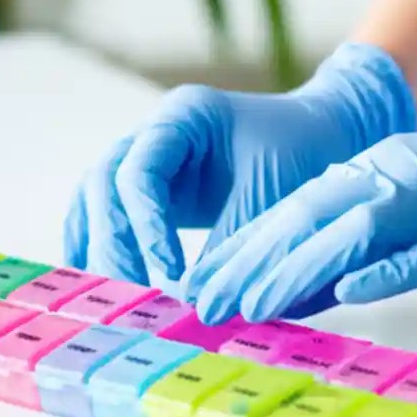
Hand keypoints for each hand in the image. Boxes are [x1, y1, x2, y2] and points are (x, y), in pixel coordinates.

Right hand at [63, 42, 416, 307]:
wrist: (322, 136)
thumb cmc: (302, 153)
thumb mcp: (269, 195)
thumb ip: (227, 242)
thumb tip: (188, 300)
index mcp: (183, 115)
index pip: (138, 171)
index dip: (145, 225)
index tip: (167, 272)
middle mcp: (152, 133)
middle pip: (102, 185)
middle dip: (112, 243)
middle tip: (132, 296)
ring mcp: (145, 158)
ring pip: (94, 200)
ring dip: (97, 248)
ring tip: (110, 301)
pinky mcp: (150, 189)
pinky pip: (106, 216)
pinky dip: (98, 248)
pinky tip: (98, 287)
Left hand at [183, 53, 416, 323]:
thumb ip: (364, 243)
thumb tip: (311, 284)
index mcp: (374, 171)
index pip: (295, 211)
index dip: (244, 247)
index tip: (203, 281)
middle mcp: (390, 178)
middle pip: (305, 218)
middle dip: (248, 261)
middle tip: (204, 299)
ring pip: (349, 231)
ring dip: (295, 267)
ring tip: (252, 302)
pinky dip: (384, 270)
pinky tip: (348, 292)